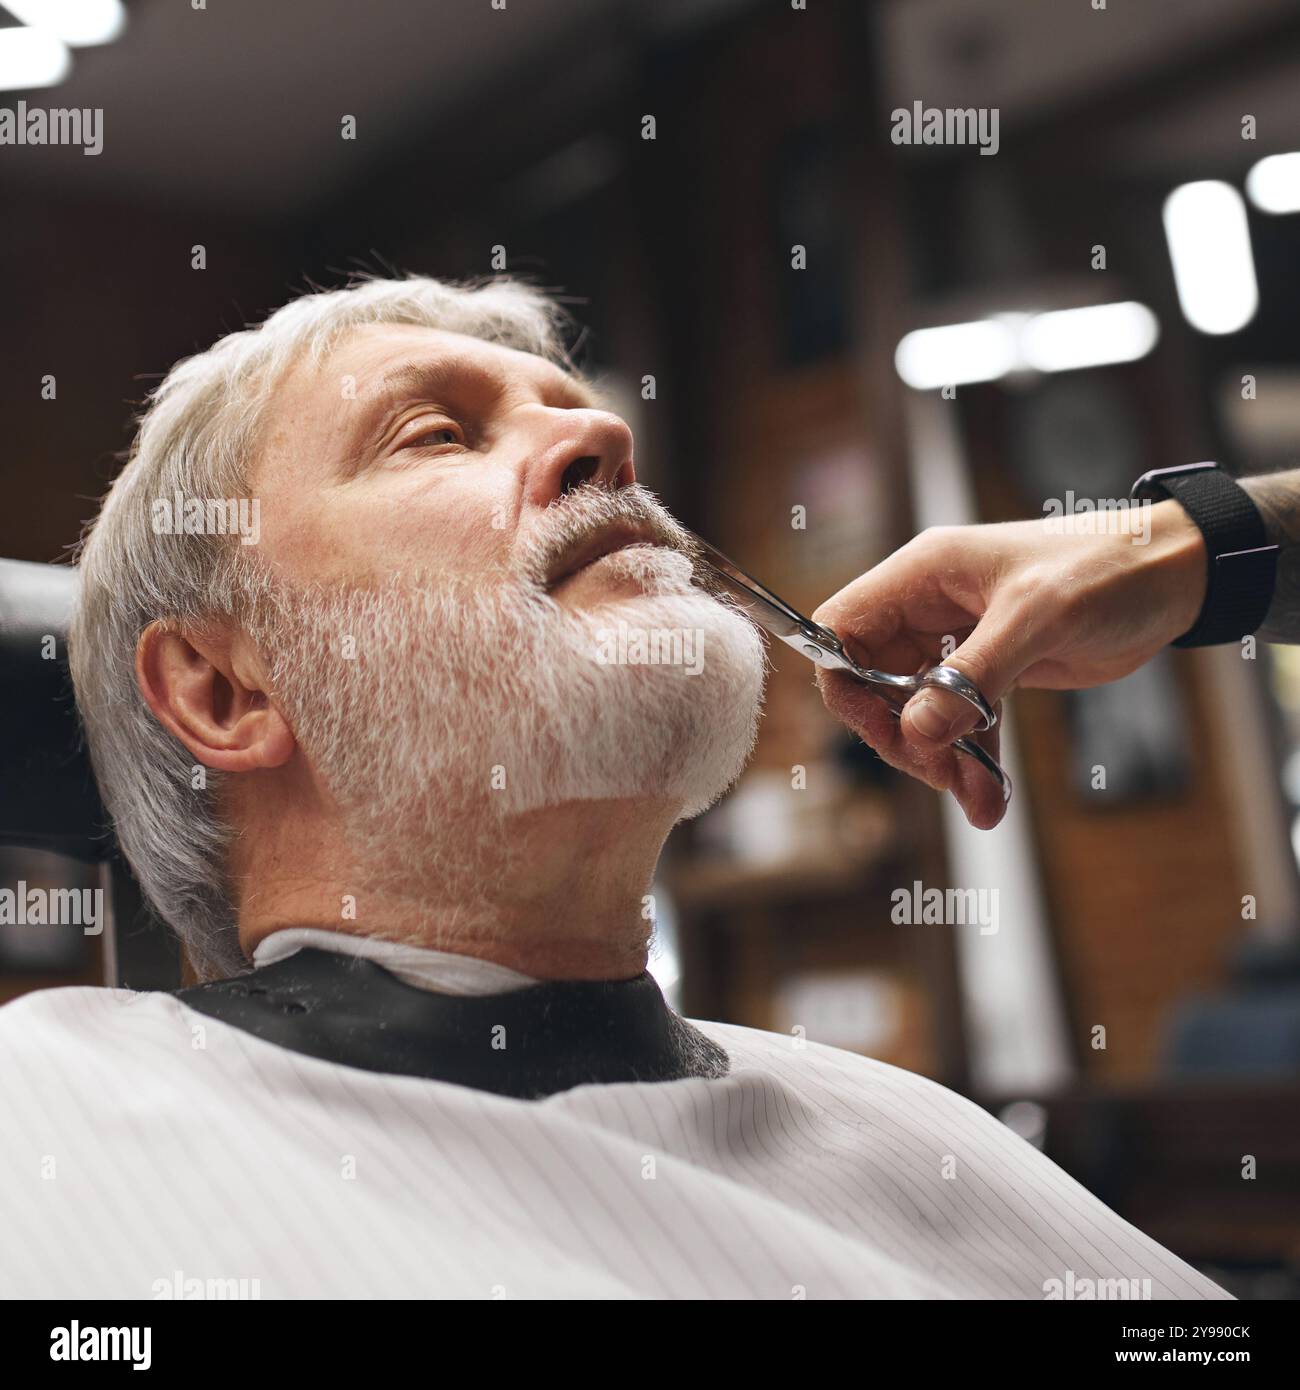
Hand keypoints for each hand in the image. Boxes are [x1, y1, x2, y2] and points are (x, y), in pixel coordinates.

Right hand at [811, 500, 1206, 828]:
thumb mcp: (1040, 617)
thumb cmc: (1109, 570)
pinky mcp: (988, 670)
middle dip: (903, 736)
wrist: (1176, 577)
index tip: (885, 728)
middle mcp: (928, 606)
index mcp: (923, 574)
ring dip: (939, 760)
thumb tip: (915, 731)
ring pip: (915, 713)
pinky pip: (958, 724)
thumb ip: (973, 674)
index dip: (846, 681)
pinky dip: (970, 761)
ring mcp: (956, 640)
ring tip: (978, 796)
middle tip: (942, 772)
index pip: (842, 627)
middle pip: (872, 682)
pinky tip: (991, 797)